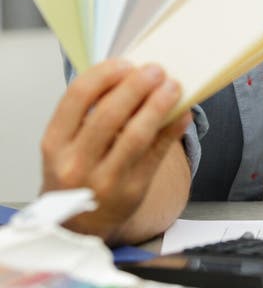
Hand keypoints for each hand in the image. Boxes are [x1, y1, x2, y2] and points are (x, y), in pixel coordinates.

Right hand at [41, 59, 191, 241]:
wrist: (79, 224)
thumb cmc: (76, 171)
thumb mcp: (66, 144)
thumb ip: (89, 112)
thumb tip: (132, 73)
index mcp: (55, 143)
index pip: (77, 97)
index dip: (104, 75)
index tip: (125, 63)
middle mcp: (74, 164)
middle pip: (108, 114)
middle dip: (136, 86)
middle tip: (156, 69)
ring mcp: (103, 181)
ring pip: (135, 136)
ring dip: (158, 106)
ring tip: (173, 86)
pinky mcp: (131, 193)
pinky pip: (156, 155)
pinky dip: (172, 130)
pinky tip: (183, 113)